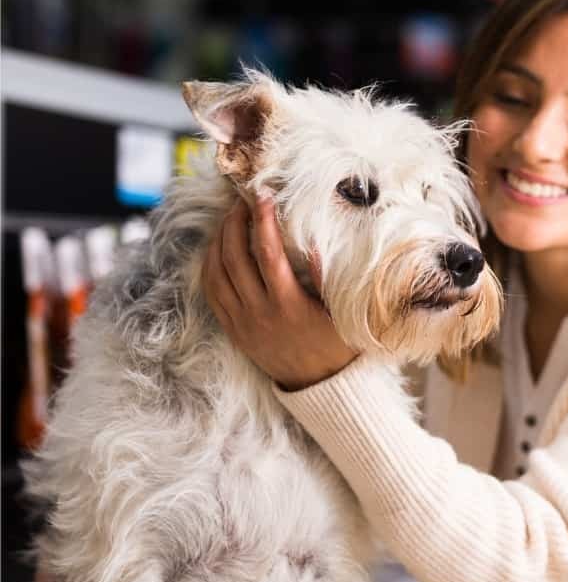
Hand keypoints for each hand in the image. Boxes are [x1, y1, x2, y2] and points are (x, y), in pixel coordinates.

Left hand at [202, 196, 358, 390]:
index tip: (263, 195)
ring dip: (218, 241)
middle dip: (235, 222)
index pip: (267, 251)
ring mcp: (242, 322)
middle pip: (235, 256)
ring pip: (216, 273)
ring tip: (228, 219)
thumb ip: (329, 279)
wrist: (319, 386)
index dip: (262, 219)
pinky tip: (216, 250)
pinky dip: (209, 266)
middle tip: (241, 201)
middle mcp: (260, 312)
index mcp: (288, 304)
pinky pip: (211, 292)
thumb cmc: (337, 346)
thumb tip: (316, 242)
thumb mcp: (343, 314)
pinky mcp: (234, 330)